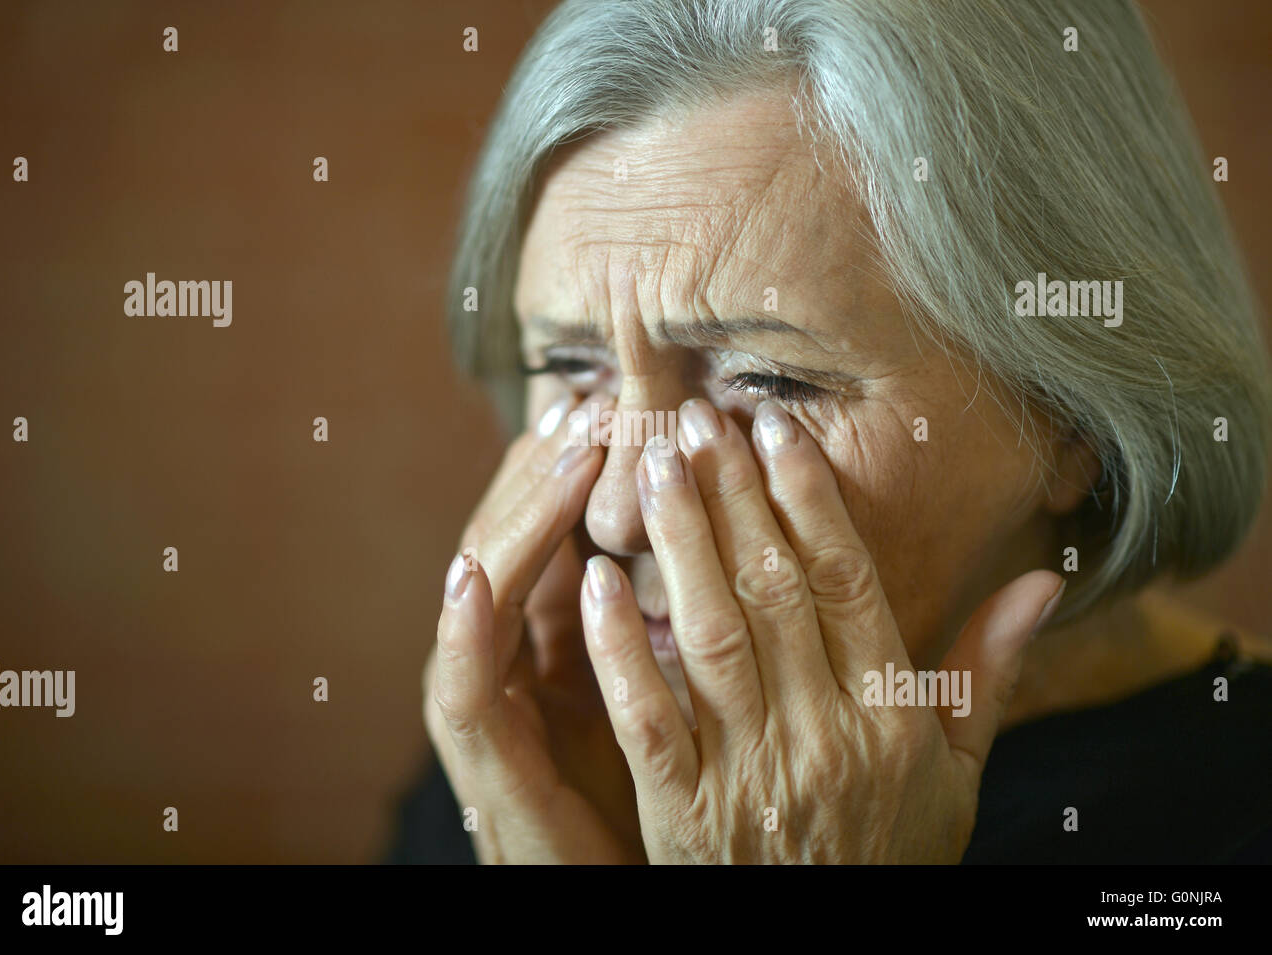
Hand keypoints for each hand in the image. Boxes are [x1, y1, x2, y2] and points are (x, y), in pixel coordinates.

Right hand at [422, 393, 645, 862]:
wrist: (610, 881)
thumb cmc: (642, 781)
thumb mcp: (654, 678)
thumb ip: (651, 606)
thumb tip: (700, 517)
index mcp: (546, 631)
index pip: (554, 527)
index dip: (583, 463)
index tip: (618, 400)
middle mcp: (503, 653)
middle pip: (514, 539)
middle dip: (550, 470)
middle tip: (588, 402)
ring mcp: (481, 700)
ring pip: (481, 591)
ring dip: (516, 520)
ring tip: (553, 454)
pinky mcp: (478, 757)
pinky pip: (461, 687)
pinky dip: (464, 628)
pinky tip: (473, 575)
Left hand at [578, 398, 1064, 862]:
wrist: (825, 944)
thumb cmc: (890, 848)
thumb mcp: (958, 771)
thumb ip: (987, 672)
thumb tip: (1042, 585)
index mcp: (889, 714)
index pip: (846, 581)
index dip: (808, 498)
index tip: (774, 430)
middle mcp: (823, 732)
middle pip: (773, 590)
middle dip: (732, 496)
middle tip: (695, 420)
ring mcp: (750, 771)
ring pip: (711, 636)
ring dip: (679, 545)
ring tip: (650, 467)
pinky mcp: (683, 808)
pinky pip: (646, 716)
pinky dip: (619, 647)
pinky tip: (597, 580)